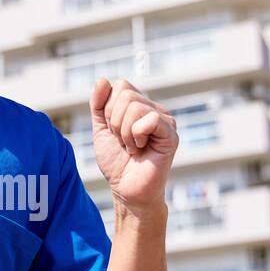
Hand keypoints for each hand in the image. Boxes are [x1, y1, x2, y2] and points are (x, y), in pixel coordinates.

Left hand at [90, 77, 178, 214]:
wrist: (126, 190)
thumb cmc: (116, 162)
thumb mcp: (101, 129)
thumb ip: (98, 105)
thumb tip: (102, 80)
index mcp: (140, 105)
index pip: (120, 86)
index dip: (108, 109)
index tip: (114, 131)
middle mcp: (155, 109)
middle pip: (125, 94)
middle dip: (114, 121)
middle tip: (123, 141)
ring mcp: (165, 121)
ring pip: (134, 106)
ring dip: (124, 132)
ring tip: (132, 148)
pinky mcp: (170, 134)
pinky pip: (148, 119)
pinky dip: (136, 136)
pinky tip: (141, 149)